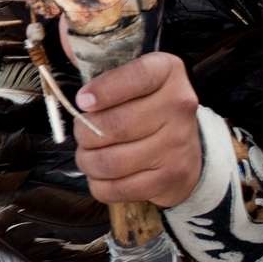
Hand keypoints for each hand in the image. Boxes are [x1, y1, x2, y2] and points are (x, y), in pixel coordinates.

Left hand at [72, 51, 201, 207]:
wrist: (187, 148)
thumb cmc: (146, 107)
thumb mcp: (133, 80)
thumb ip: (104, 76)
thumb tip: (75, 85)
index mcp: (168, 73)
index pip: (136, 77)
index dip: (104, 90)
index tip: (82, 101)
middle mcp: (178, 107)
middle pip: (115, 125)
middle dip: (84, 132)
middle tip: (82, 132)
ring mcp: (176, 146)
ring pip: (111, 161)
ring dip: (87, 160)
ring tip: (88, 154)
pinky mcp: (169, 179)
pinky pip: (117, 188)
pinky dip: (99, 184)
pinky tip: (102, 174)